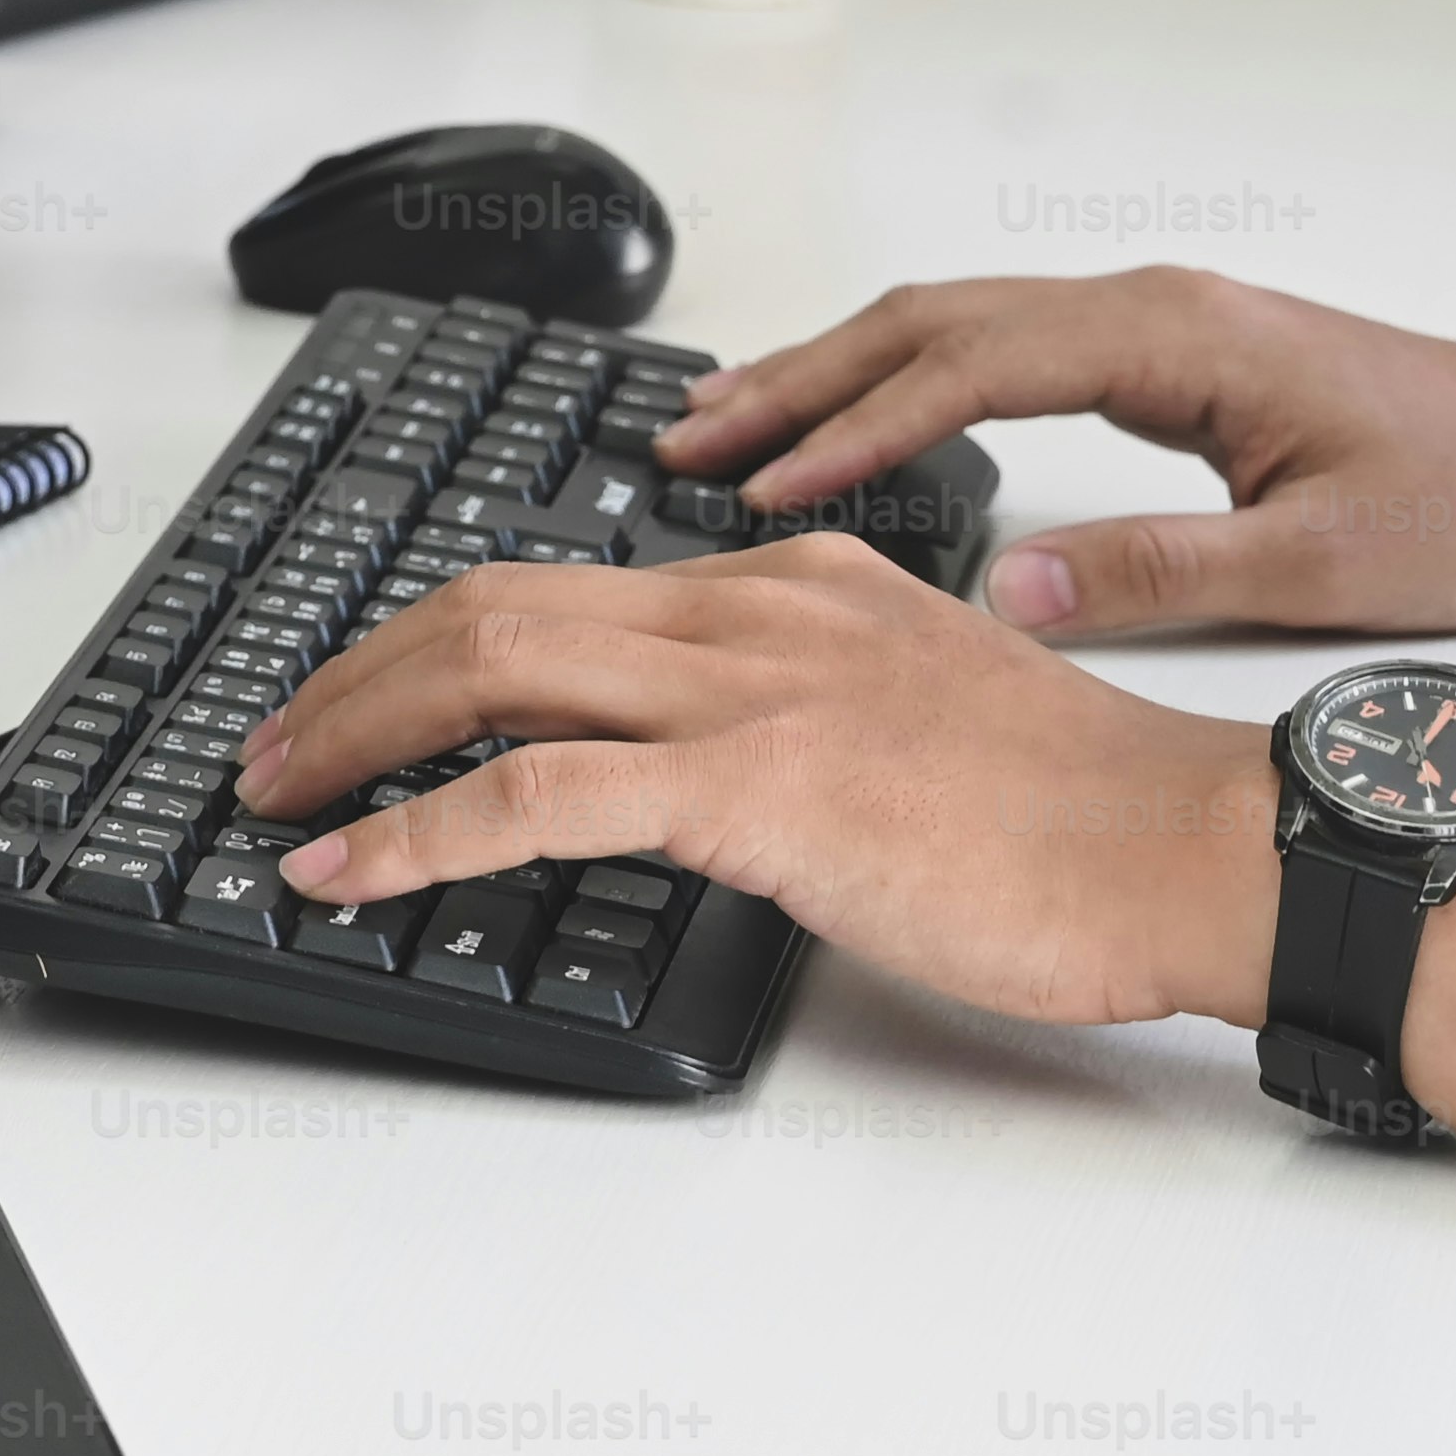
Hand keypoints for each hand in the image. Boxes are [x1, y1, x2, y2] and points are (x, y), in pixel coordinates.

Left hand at [229, 540, 1285, 1026]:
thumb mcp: (917, 718)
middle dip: (357, 672)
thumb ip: (805, 717)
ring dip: (351, 734)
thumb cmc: (1077, 819)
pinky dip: (414, 831)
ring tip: (274, 799)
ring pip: (489, 666)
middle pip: (494, 601)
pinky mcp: (753, 785)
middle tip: (278, 742)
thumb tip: (712, 777)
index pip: (567, 582)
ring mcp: (751, 688)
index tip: (368, 696)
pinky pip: (534, 793)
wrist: (1181, 849)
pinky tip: (347, 873)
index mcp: (794, 584)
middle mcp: (758, 608)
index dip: (437, 636)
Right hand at [649, 266, 1455, 636]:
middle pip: (932, 320)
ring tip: (726, 430)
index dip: (857, 426)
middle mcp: (1153, 307)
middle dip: (799, 380)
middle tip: (685, 442)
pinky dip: (901, 378)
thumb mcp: (1324, 565)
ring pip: (952, 321)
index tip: (766, 486)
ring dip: (835, 371)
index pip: (973, 366)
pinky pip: (993, 345)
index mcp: (1179, 339)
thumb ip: (1164, 573)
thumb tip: (1015, 590)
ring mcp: (1153, 319)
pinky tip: (849, 423)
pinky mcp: (1160, 350)